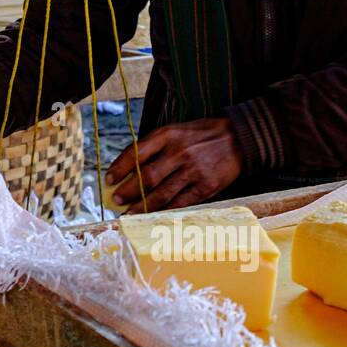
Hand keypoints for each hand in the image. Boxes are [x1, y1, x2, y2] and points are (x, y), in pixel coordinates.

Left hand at [104, 116, 243, 213]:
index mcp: (167, 136)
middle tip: (116, 200)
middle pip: (147, 176)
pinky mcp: (206, 186)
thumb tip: (128, 167)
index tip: (109, 179)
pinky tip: (153, 216)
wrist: (237, 138)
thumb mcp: (175, 131)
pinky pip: (181, 202)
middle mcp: (179, 153)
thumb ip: (153, 146)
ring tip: (129, 213)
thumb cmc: (200, 136)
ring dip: (142, 205)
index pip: (136, 152)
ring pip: (162, 193)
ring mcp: (193, 171)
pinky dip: (164, 210)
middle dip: (128, 191)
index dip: (120, 167)